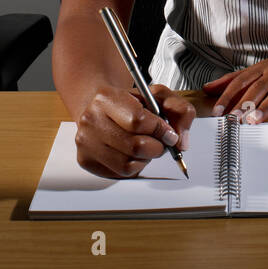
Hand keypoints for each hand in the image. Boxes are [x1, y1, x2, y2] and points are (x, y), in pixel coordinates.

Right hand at [73, 83, 195, 178]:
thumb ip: (178, 109)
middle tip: (160, 141)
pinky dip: (134, 166)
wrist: (99, 107)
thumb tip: (181, 141)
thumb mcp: (156, 95)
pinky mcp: (87, 160)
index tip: (169, 133)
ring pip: (128, 164)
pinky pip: (120, 173)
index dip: (160, 130)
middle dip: (156, 147)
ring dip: (146, 158)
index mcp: (106, 97)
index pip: (139, 121)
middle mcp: (91, 120)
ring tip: (145, 145)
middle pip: (135, 146)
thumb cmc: (128, 102)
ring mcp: (86, 142)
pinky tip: (132, 153)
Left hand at [202, 44, 267, 122]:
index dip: (229, 95)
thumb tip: (208, 88)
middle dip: (244, 104)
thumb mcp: (265, 67)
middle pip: (259, 87)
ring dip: (266, 108)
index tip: (217, 111)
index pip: (242, 80)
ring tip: (254, 121)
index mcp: (265, 67)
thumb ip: (237, 78)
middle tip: (233, 119)